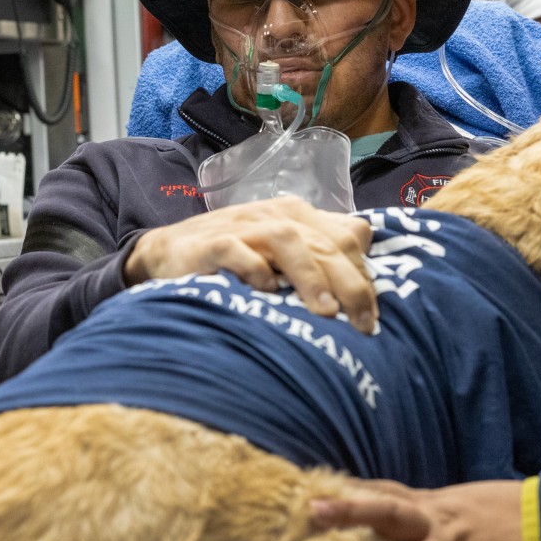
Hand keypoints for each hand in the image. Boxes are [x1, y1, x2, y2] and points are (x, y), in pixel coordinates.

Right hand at [125, 197, 376, 331]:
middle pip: (324, 242)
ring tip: (325, 313)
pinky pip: (236, 251)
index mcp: (298, 215)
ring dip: (310, 276)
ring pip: (287, 241)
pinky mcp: (210, 243)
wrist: (169, 253)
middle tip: (362, 325)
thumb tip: (366, 251)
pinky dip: (254, 269)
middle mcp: (275, 214)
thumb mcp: (283, 251)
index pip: (346, 237)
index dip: (365, 275)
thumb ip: (321, 250)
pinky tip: (267, 292)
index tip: (372, 316)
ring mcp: (242, 227)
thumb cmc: (236, 258)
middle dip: (350, 284)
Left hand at [312, 479, 526, 540]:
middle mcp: (440, 527)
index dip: (352, 491)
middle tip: (313, 517)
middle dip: (351, 514)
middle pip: (390, 515)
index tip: (314, 489)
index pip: (388, 492)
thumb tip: (386, 504)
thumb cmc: (507, 516)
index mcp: (436, 505)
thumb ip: (424, 507)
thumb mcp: (463, 502)